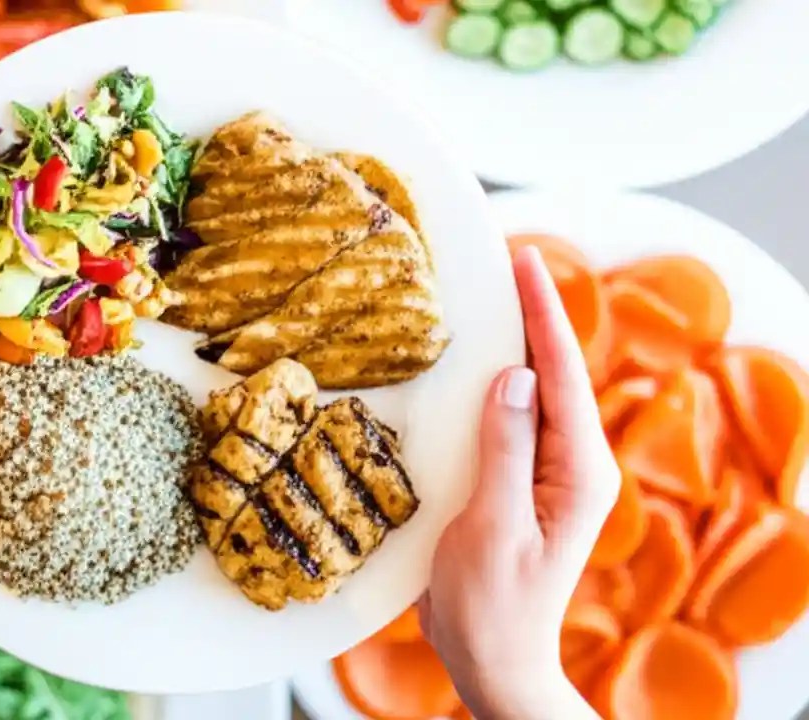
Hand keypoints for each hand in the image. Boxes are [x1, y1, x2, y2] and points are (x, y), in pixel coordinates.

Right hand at [419, 247, 619, 719]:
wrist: (492, 662)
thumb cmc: (493, 607)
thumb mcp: (496, 527)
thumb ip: (505, 450)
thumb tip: (511, 375)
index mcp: (578, 471)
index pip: (562, 376)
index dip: (543, 315)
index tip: (525, 262)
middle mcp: (570, 465)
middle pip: (553, 376)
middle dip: (532, 317)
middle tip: (507, 262)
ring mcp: (546, 475)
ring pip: (531, 395)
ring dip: (512, 347)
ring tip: (489, 298)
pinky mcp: (519, 485)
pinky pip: (508, 422)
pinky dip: (490, 388)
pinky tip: (468, 368)